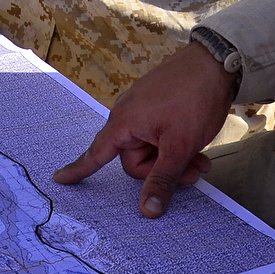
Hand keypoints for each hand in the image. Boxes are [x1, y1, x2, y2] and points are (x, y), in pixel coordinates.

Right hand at [52, 42, 237, 217]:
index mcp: (124, 122)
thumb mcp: (180, 146)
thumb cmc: (194, 99)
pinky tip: (198, 148)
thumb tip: (148, 211)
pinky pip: (159, 136)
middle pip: (136, 160)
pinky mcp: (157, 106)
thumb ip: (163, 180)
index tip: (59, 179)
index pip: (97, 153)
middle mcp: (128, 115)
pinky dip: (176, 146)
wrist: (215, 62)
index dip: (79, 169)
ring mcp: (143, 109)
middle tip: (193, 172)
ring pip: (152, 150)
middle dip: (163, 171)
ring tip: (200, 161)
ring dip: (174, 160)